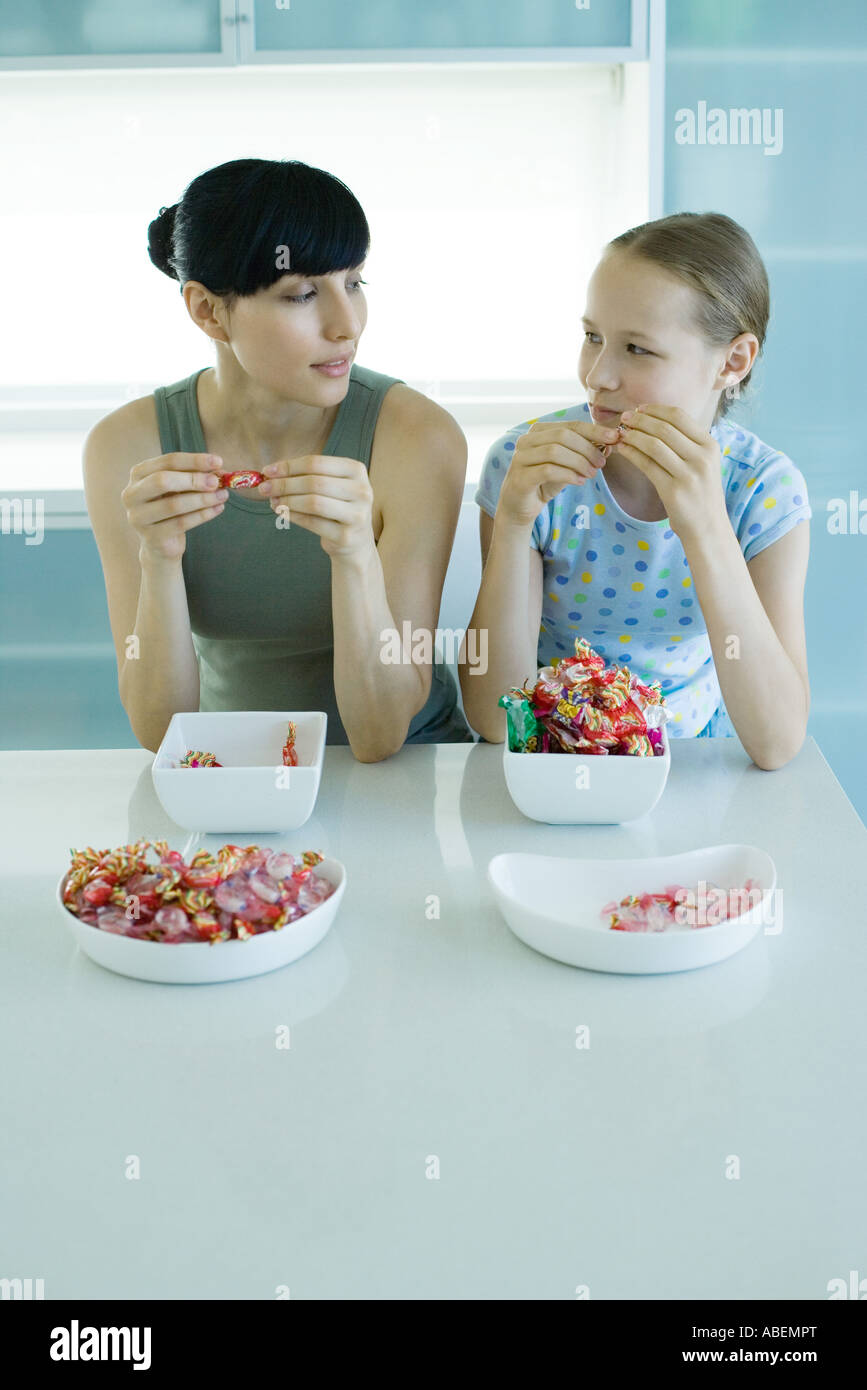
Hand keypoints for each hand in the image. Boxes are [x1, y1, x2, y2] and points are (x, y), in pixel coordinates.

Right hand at [122, 452, 228, 561]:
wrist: (160, 544)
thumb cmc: (171, 509)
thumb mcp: (181, 488)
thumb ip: (197, 477)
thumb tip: (221, 470)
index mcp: (139, 474)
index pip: (167, 461)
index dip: (194, 460)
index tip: (218, 461)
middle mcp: (132, 494)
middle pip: (163, 480)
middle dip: (193, 480)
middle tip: (217, 482)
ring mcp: (138, 517)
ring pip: (173, 504)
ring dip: (202, 499)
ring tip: (223, 496)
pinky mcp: (151, 537)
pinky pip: (181, 523)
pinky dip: (202, 515)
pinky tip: (217, 509)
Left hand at [257, 455, 374, 559]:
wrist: (356, 540)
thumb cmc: (337, 507)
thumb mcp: (328, 485)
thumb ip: (304, 476)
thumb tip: (270, 473)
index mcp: (356, 471)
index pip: (316, 463)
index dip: (289, 466)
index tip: (267, 471)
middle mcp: (362, 491)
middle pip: (314, 482)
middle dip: (284, 484)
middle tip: (264, 488)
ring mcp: (357, 515)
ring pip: (313, 502)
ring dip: (287, 501)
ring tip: (272, 501)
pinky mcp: (346, 536)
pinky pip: (312, 522)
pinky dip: (293, 516)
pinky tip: (282, 513)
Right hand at [497, 419, 619, 527]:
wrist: (520, 506)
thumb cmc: (544, 482)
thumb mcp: (567, 465)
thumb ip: (583, 453)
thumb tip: (610, 444)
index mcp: (538, 431)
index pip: (570, 425)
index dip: (594, 430)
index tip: (614, 437)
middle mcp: (526, 440)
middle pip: (563, 435)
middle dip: (587, 448)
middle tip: (602, 462)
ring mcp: (520, 458)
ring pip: (555, 451)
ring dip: (579, 462)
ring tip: (592, 473)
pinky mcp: (520, 477)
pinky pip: (548, 470)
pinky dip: (568, 475)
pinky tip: (580, 481)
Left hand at [615, 405, 727, 538]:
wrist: (707, 527)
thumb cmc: (700, 492)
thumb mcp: (703, 463)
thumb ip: (686, 442)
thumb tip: (655, 419)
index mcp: (710, 445)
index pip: (679, 417)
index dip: (656, 410)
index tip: (639, 409)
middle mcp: (701, 458)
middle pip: (664, 428)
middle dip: (640, 420)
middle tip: (624, 418)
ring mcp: (688, 475)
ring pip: (653, 445)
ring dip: (633, 435)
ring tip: (620, 433)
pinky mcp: (673, 491)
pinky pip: (647, 465)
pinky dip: (631, 454)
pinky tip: (622, 450)